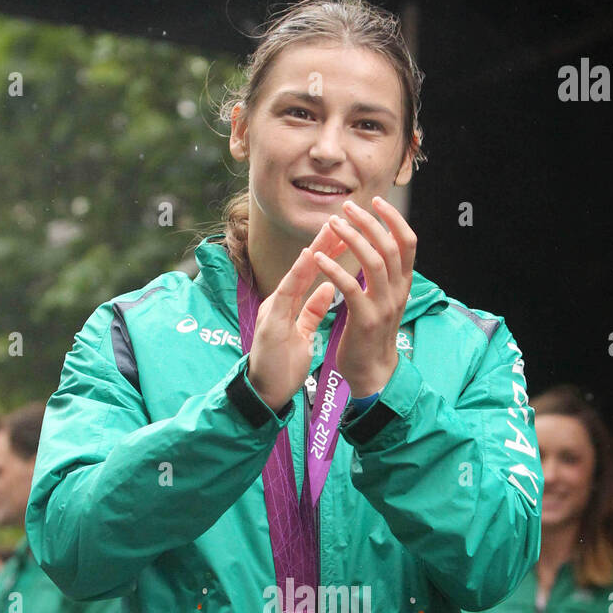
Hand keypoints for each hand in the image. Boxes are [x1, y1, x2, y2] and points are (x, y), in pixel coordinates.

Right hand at [246, 220, 349, 412]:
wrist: (264, 393)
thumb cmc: (282, 366)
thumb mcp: (302, 334)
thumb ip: (312, 310)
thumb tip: (329, 289)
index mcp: (289, 305)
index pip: (312, 273)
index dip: (330, 253)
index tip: (348, 235)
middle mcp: (279, 302)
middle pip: (304, 267)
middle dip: (325, 243)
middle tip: (343, 219)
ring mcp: (273, 310)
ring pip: (295, 274)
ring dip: (313, 251)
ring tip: (329, 230)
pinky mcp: (271, 322)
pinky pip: (286, 295)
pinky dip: (297, 275)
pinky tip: (309, 258)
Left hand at [312, 195, 416, 395]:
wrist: (372, 372)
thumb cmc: (372, 335)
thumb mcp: (386, 301)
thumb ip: (385, 277)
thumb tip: (380, 250)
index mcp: (403, 285)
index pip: (408, 242)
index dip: (394, 219)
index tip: (377, 201)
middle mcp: (398, 292)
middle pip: (389, 246)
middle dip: (369, 222)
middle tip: (347, 207)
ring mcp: (383, 306)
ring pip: (373, 261)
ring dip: (351, 238)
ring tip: (332, 225)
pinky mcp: (365, 320)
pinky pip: (350, 287)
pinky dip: (333, 269)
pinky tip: (318, 259)